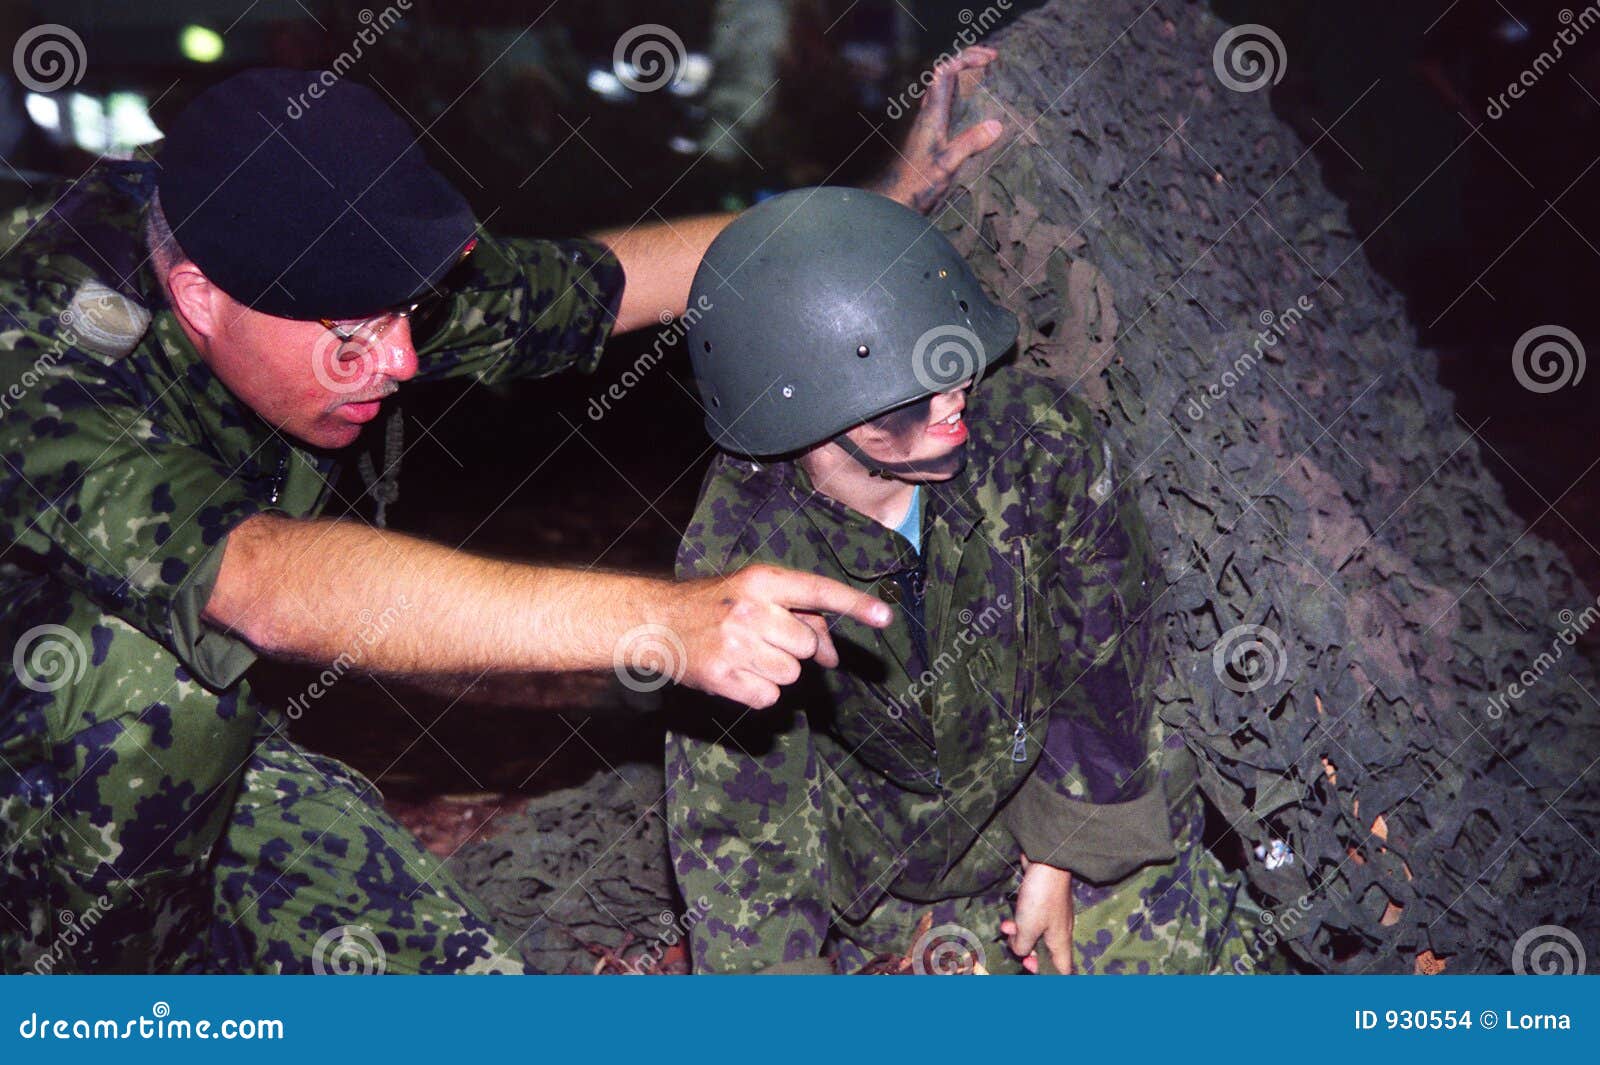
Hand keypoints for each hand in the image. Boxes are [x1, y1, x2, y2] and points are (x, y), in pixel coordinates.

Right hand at [661, 564, 891, 707]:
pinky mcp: (723, 676)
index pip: (818, 591)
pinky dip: (758, 692)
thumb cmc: (715, 606)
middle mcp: (750, 609)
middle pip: (807, 645)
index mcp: (761, 581)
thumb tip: (834, 655)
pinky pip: (769, 697)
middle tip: (764, 640)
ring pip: (791, 674)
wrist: (658, 622)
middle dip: (793, 648)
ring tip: (746, 656)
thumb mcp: (755, 595)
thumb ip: (800, 616)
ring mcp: (735, 644)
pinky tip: (737, 674)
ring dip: (775, 671)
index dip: (855, 605)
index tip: (885, 618)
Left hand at [872, 46, 1003, 213]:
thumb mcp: (946, 165)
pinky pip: (945, 104)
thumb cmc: (916, 185)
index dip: (967, 58)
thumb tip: (996, 124)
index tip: (990, 58)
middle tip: (992, 59)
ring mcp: (927, 124)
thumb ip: (969, 143)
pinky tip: (974, 106)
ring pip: (943, 88)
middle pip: (944, 74)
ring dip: (963, 75)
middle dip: (968, 60)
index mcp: (931, 115)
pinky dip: (961, 95)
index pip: (946, 72)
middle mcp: (927, 115)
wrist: (894, 202)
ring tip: (986, 74)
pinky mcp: (929, 136)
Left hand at [1001, 853, 1074, 973]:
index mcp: (1060, 941)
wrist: (1047, 861)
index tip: (1030, 968)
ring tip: (1008, 929)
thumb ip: (1022, 946)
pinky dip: (1020, 922)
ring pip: (1035, 935)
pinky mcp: (1042, 902)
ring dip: (1019, 936)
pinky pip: (1031, 919)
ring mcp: (1051, 915)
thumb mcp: (1028, 928)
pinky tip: (1008, 919)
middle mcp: (1059, 931)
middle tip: (1016, 950)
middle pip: (1046, 953)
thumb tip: (1019, 951)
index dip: (1048, 975)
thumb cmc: (1041, 898)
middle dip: (1028, 954)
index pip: (1063, 969)